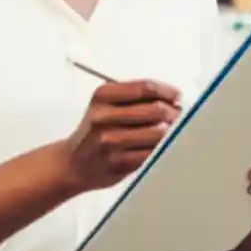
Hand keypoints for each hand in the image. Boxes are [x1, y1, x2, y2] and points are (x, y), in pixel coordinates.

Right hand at [58, 80, 181, 194]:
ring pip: (158, 133)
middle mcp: (103, 116)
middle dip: (173, 112)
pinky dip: (162, 149)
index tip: (177, 97)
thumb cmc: (94, 131)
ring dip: (171, 132)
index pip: (145, 87)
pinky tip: (161, 146)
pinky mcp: (118, 162)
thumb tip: (172, 97)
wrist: (72, 163)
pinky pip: (152, 153)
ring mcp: (110, 141)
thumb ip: (134, 97)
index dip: (168, 91)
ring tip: (170, 131)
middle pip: (155, 109)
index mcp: (102, 95)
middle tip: (178, 115)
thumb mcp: (104, 105)